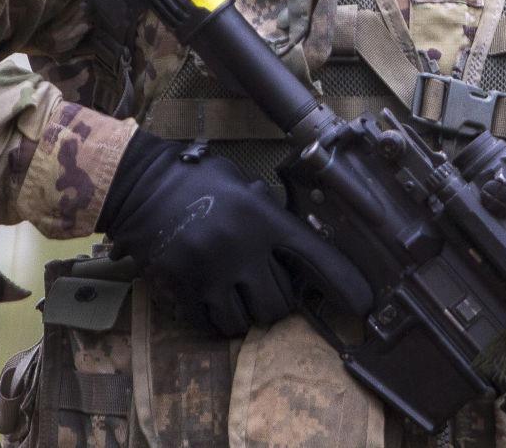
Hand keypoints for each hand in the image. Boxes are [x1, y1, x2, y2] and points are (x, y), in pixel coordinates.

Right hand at [96, 130, 372, 335]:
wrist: (142, 186)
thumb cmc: (199, 180)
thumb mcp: (246, 187)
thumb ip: (273, 217)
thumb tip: (300, 249)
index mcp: (264, 218)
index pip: (316, 258)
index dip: (344, 285)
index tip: (363, 306)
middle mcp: (243, 248)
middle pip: (280, 304)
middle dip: (277, 300)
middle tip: (264, 283)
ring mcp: (212, 272)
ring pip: (246, 321)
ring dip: (246, 313)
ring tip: (235, 290)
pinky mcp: (184, 288)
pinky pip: (212, 325)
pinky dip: (217, 320)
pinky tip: (212, 297)